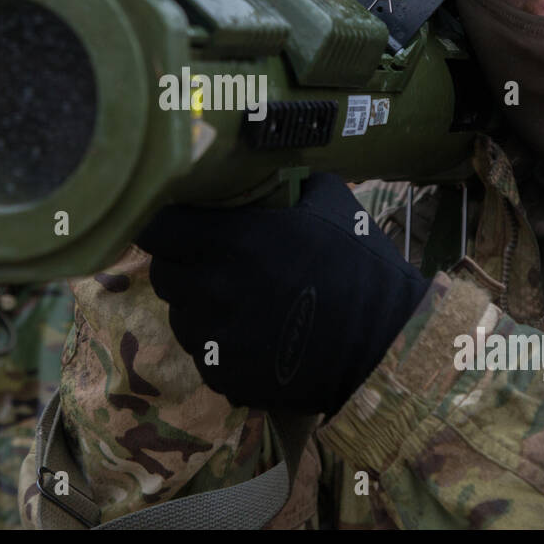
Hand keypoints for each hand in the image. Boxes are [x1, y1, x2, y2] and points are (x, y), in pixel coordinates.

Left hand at [135, 172, 429, 416]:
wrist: (386, 345)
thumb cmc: (360, 265)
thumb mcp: (328, 202)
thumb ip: (282, 182)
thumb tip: (259, 167)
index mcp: (231, 240)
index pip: (157, 229)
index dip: (163, 224)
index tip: (177, 224)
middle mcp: (212, 289)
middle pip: (162, 273)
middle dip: (181, 265)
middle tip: (213, 263)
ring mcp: (215, 339)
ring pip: (180, 317)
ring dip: (199, 308)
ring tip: (240, 304)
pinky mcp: (224, 377)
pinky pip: (204, 355)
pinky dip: (221, 347)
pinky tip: (256, 338)